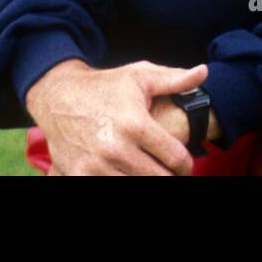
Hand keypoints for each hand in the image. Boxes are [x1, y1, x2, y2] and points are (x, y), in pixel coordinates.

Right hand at [26, 59, 204, 175]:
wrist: (58, 95)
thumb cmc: (104, 86)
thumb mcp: (139, 76)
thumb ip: (174, 79)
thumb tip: (204, 72)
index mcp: (136, 124)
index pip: (175, 158)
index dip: (186, 166)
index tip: (185, 166)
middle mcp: (116, 148)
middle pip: (159, 179)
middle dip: (168, 176)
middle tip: (168, 171)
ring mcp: (96, 165)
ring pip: (136, 187)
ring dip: (145, 180)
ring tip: (148, 170)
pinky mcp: (79, 176)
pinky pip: (110, 189)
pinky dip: (122, 182)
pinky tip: (126, 173)